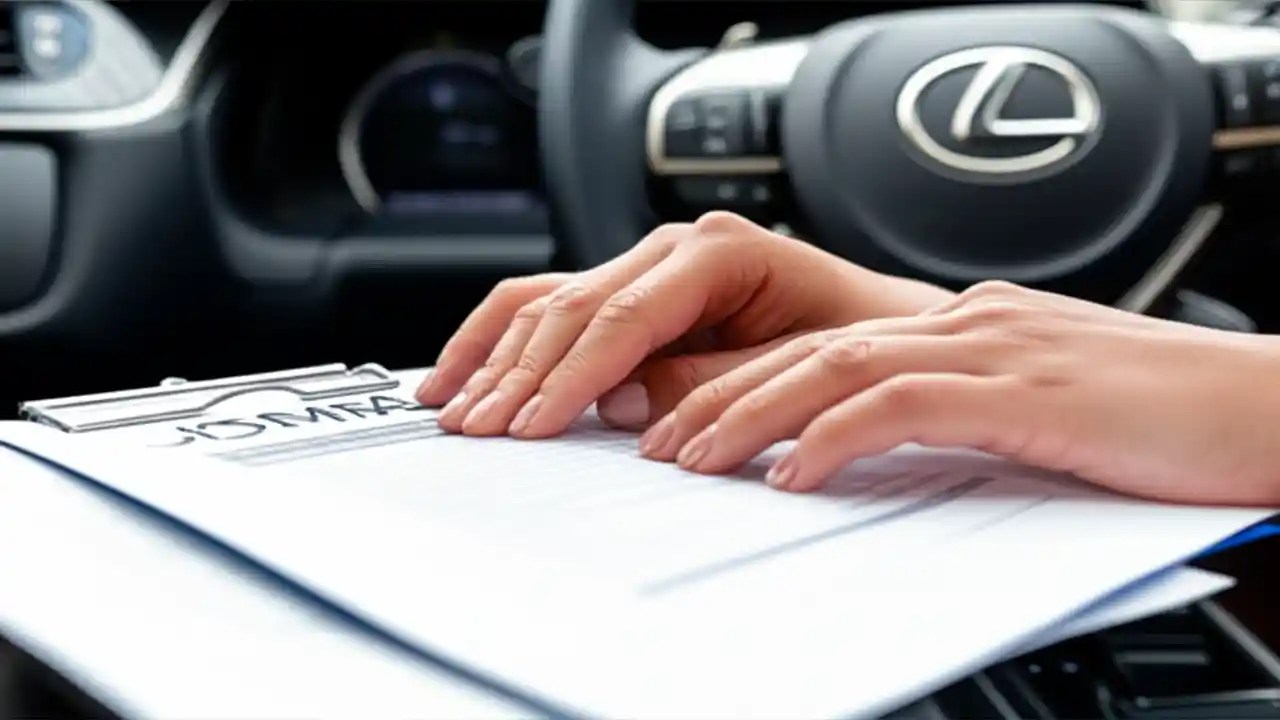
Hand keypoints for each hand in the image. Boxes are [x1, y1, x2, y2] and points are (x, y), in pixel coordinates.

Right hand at [415, 212, 951, 436]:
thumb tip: (622, 399)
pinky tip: (465, 370)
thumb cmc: (861, 341)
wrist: (889, 331)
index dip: (568, 375)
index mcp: (720, 251)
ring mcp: (648, 268)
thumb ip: (710, 381)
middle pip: (572, 308)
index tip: (529, 424)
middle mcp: (673, 249)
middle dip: (519, 374)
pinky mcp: (634, 295)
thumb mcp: (801, 367)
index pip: (623, 317)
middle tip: (477, 429)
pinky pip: (552, 306)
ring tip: (451, 405)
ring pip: (547, 301)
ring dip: (495, 356)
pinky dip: (505, 339)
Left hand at [644, 280, 1279, 506]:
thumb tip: (878, 454)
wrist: (1270, 409)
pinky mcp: (1024, 390)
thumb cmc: (1158, 419)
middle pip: (809, 350)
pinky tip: (791, 473)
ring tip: (693, 461)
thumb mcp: (1034, 409)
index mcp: (962, 325)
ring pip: (837, 367)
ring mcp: (993, 349)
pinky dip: (835, 436)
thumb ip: (958, 417)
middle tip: (658, 443)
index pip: (825, 346)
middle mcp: (965, 323)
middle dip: (721, 397)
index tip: (687, 423)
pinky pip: (904, 405)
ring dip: (753, 414)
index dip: (746, 382)